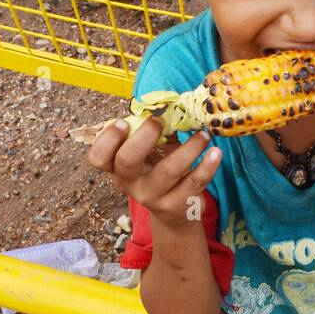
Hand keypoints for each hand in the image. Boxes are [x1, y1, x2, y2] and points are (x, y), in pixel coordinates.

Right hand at [88, 115, 220, 229]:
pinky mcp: (176, 206)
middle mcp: (130, 184)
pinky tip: (215, 153)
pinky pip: (193, 184)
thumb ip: (154, 130)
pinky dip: (207, 166)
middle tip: (158, 121)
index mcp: (116, 168)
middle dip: (142, 137)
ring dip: (188, 148)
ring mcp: (152, 198)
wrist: (175, 211)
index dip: (107, 139)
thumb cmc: (159, 170)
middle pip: (127, 161)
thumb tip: (169, 102)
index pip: (98, 158)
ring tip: (204, 135)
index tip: (123, 122)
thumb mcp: (151, 151)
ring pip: (168, 170)